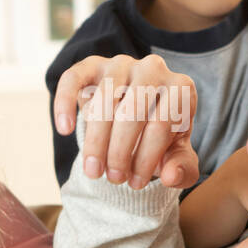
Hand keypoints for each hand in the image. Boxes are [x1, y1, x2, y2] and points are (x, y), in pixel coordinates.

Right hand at [53, 54, 198, 189]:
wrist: (138, 113)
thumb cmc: (161, 136)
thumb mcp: (177, 155)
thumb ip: (182, 169)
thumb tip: (170, 177)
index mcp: (180, 89)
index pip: (161, 125)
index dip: (146, 159)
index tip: (136, 184)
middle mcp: (153, 69)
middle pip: (132, 112)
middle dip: (120, 152)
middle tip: (114, 179)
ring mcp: (122, 64)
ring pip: (104, 100)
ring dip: (96, 141)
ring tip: (94, 171)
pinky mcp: (93, 65)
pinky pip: (74, 78)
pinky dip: (65, 103)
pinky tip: (65, 129)